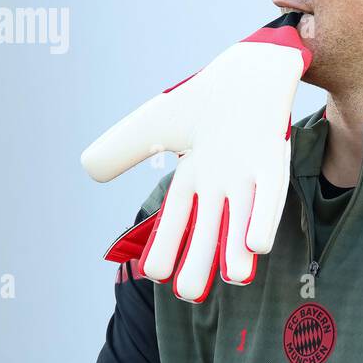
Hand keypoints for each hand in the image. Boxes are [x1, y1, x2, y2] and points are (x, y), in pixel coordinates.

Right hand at [81, 13, 309, 302]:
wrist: (250, 68)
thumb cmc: (206, 98)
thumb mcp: (155, 124)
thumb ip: (122, 149)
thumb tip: (88, 170)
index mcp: (194, 179)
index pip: (176, 219)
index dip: (166, 246)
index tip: (156, 274)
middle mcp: (222, 184)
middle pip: (209, 229)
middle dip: (200, 260)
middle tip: (189, 295)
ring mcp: (250, 174)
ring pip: (243, 219)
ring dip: (238, 248)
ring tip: (235, 279)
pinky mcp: (274, 160)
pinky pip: (270, 193)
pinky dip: (263, 216)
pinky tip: (259, 244)